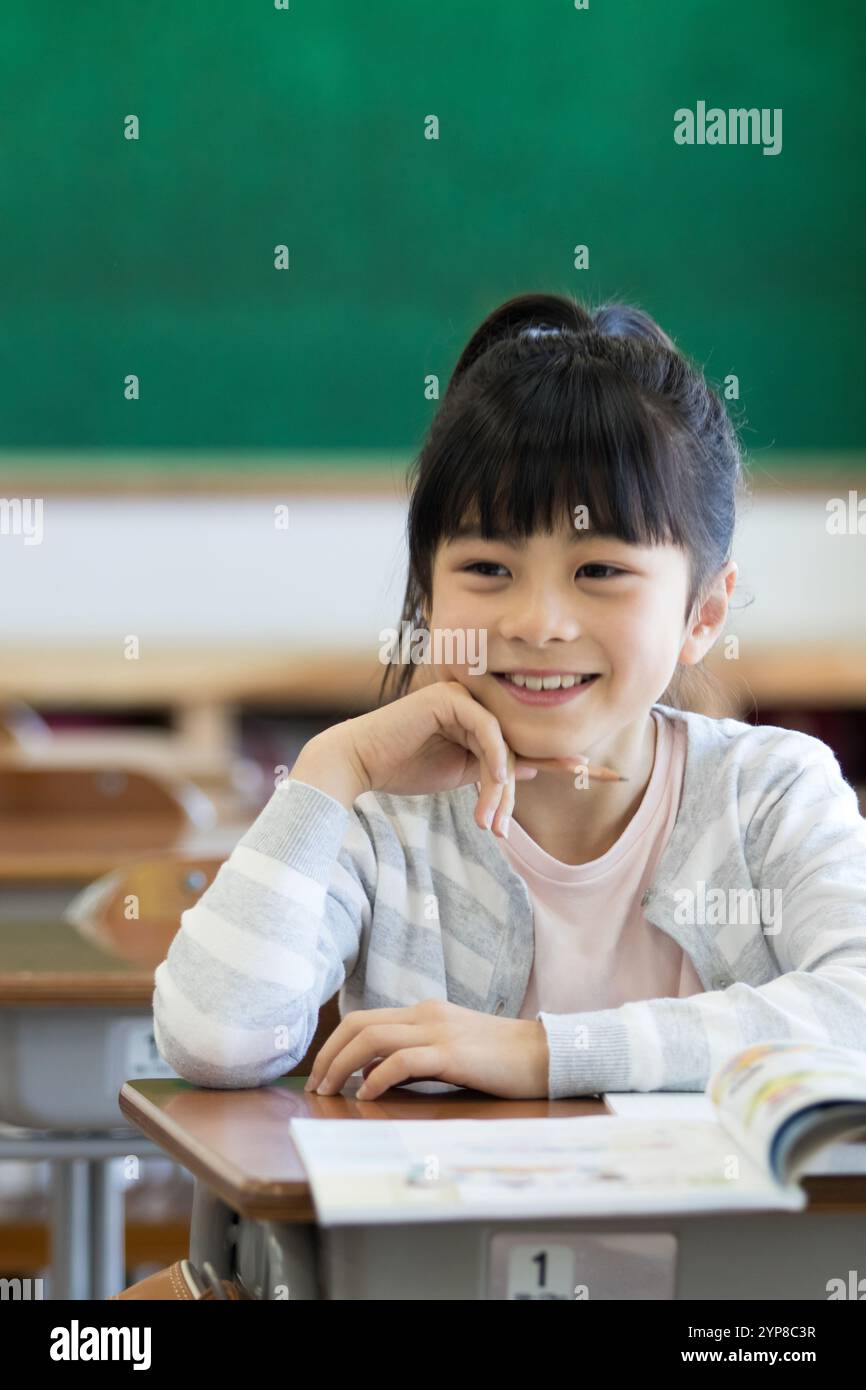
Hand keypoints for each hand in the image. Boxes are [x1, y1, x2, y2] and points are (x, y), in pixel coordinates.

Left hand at [303, 998, 549, 1100]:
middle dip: (328, 1054)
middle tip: (316, 1086)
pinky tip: (367, 1095)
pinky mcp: (452, 1053)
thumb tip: (373, 1076)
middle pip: (358, 1024)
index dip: (335, 1044)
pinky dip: (377, 1077)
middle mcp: (426, 1014)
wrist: (546, 1054)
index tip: (322, 1073)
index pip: (364, 1019)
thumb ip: (415, 1058)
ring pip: (372, 1038)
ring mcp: (438, 1031)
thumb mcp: (451, 1052)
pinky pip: (402, 1061)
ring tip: (330, 1092)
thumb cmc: (502, 1059)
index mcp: (424, 1012)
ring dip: (342, 1065)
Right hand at [317, 679, 587, 838]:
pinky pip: (487, 731)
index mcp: (479, 717)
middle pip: (515, 746)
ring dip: (499, 788)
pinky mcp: (451, 698)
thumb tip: (532, 767)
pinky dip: (494, 759)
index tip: (603, 772)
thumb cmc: (404, 768)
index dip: (561, 758)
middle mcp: (475, 701)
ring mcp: (464, 695)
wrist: (360, 762)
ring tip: (488, 821)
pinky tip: (491, 785)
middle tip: (504, 825)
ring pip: (503, 744)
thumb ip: (494, 767)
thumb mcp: (460, 773)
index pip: (524, 738)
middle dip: (514, 792)